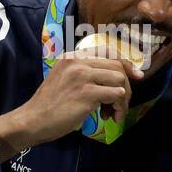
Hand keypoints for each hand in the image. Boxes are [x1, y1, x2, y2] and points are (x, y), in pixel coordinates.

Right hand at [0, 48, 143, 158]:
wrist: (33, 120)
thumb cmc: (51, 105)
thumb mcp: (66, 80)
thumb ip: (87, 74)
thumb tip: (118, 79)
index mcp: (72, 57)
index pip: (108, 52)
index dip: (126, 63)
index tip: (137, 75)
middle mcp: (77, 62)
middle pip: (118, 66)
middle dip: (127, 87)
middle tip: (120, 104)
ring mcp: (82, 76)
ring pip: (120, 81)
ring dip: (123, 100)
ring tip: (113, 113)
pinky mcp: (87, 93)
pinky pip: (117, 95)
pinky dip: (119, 107)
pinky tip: (110, 117)